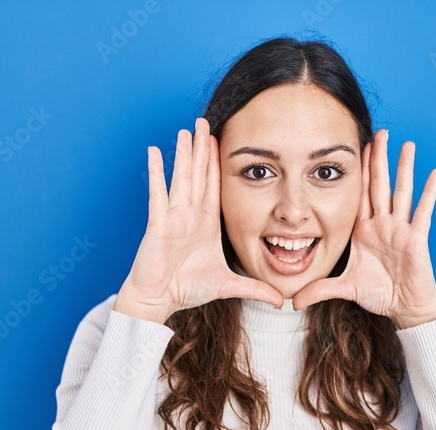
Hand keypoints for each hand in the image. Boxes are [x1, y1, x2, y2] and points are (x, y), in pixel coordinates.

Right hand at [115, 117, 282, 322]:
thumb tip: (280, 300)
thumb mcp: (228, 285)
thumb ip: (254, 289)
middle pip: (198, 175)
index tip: (221, 141)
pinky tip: (155, 152)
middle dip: (203, 148)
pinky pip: (158, 193)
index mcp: (205, 224)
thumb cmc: (187, 289)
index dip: (217, 164)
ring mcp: (173, 217)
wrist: (160, 300)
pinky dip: (156, 172)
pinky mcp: (158, 224)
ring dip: (184, 153)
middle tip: (205, 122)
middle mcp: (189, 215)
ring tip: (186, 130)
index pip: (214, 187)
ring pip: (182, 178)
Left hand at [290, 128, 435, 328]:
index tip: (357, 148)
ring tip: (407, 144)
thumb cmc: (379, 294)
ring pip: (402, 191)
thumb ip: (319, 290)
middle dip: (379, 159)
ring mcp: (401, 229)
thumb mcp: (344, 288)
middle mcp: (383, 225)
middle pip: (380, 185)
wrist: (404, 307)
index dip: (359, 172)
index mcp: (365, 230)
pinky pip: (423, 211)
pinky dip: (430, 192)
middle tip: (380, 132)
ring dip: (404, 168)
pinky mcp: (416, 238)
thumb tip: (292, 301)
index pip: (360, 195)